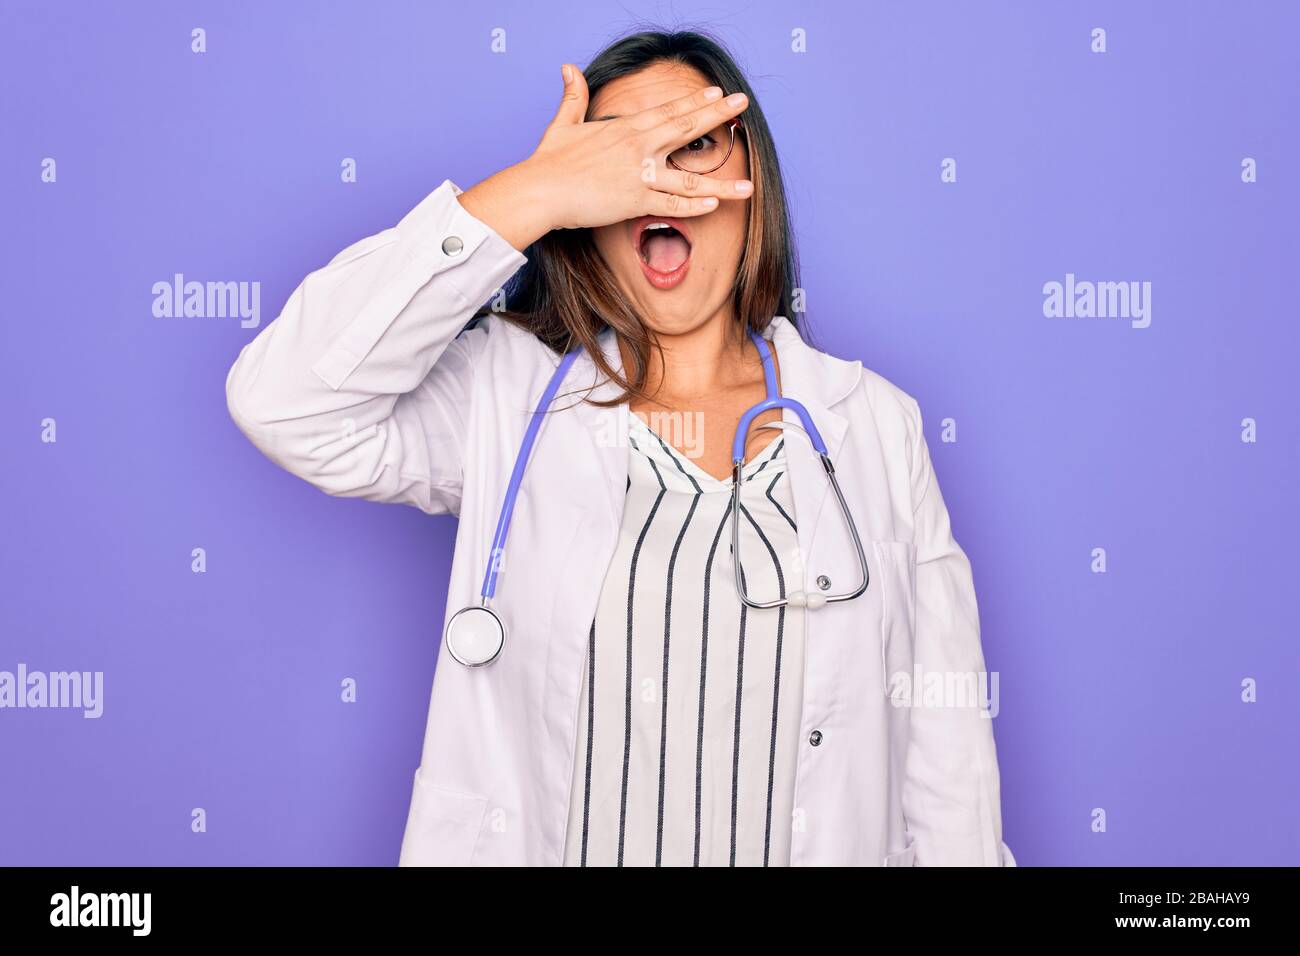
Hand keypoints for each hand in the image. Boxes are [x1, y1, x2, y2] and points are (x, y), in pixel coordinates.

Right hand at [459, 64, 751, 249]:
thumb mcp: (563, 123)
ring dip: (721, 183)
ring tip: (748, 185)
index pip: (669, 110)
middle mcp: (639, 147)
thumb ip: (573, 96)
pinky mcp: (634, 201)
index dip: (695, 102)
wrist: (540, 190)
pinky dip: (694, 207)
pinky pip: (671, 206)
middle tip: (742, 104)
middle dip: (717, 115)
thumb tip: (568, 67)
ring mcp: (640, 175)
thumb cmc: (549, 160)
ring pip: (689, 179)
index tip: (717, 93)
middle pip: (686, 129)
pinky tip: (714, 206)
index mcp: (626, 129)